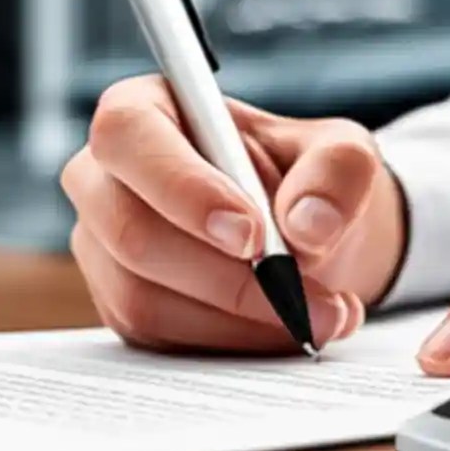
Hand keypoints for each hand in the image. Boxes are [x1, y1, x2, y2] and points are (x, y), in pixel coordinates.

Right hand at [62, 75, 405, 353]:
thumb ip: (338, 171)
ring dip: (240, 319)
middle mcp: (107, 177)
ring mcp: (104, 247)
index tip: (252, 236)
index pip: (128, 135)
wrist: (310, 241)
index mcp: (147, 109)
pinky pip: (159, 337)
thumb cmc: (308, 181)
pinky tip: (285, 328)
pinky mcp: (120, 305)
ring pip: (144, 297)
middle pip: (133, 232)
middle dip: (228, 278)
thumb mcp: (344, 155)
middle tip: (304, 294)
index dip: (183, 187)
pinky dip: (232, 341)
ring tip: (320, 315)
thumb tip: (307, 224)